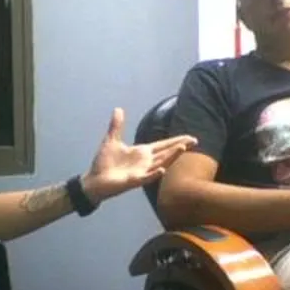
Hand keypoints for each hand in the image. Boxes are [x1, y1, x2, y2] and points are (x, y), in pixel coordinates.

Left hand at [81, 107, 196, 202]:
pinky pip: (146, 177)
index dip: (176, 141)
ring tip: (182, 148)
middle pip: (166, 153)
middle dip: (179, 147)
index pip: (163, 145)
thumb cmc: (104, 163)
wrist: (94, 180)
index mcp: (142, 153)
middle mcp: (145, 162)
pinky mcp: (133, 180)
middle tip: (194, 141)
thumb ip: (117, 125)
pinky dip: (154, 174)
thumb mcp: (111, 140)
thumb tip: (118, 109)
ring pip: (160, 163)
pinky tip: (162, 170)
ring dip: (171, 157)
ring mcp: (141, 172)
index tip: (190, 137)